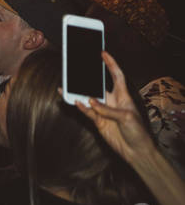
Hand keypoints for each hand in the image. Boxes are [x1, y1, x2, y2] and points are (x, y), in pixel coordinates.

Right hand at [77, 51, 157, 165]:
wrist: (136, 152)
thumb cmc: (138, 132)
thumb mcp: (126, 117)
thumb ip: (108, 109)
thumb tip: (90, 102)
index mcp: (123, 96)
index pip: (116, 76)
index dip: (111, 64)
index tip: (103, 53)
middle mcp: (112, 101)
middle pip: (97, 86)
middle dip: (87, 78)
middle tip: (76, 70)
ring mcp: (104, 111)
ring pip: (88, 98)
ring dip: (78, 93)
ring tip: (67, 87)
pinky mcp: (98, 121)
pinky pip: (86, 112)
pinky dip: (80, 107)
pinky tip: (75, 102)